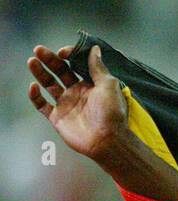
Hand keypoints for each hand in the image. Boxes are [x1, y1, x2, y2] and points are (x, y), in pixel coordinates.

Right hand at [27, 44, 127, 162]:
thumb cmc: (112, 113)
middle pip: (60, 71)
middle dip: (50, 59)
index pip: (75, 65)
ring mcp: (67, 104)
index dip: (69, 56)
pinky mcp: (58, 118)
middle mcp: (78, 92)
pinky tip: (33, 86)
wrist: (107, 140)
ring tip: (32, 60)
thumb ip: (98, 67)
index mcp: (91, 84)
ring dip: (39, 72)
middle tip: (39, 50)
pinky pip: (42, 105)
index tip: (63, 52)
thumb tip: (95, 49)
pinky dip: (35, 96)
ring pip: (49, 84)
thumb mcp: (109, 85)